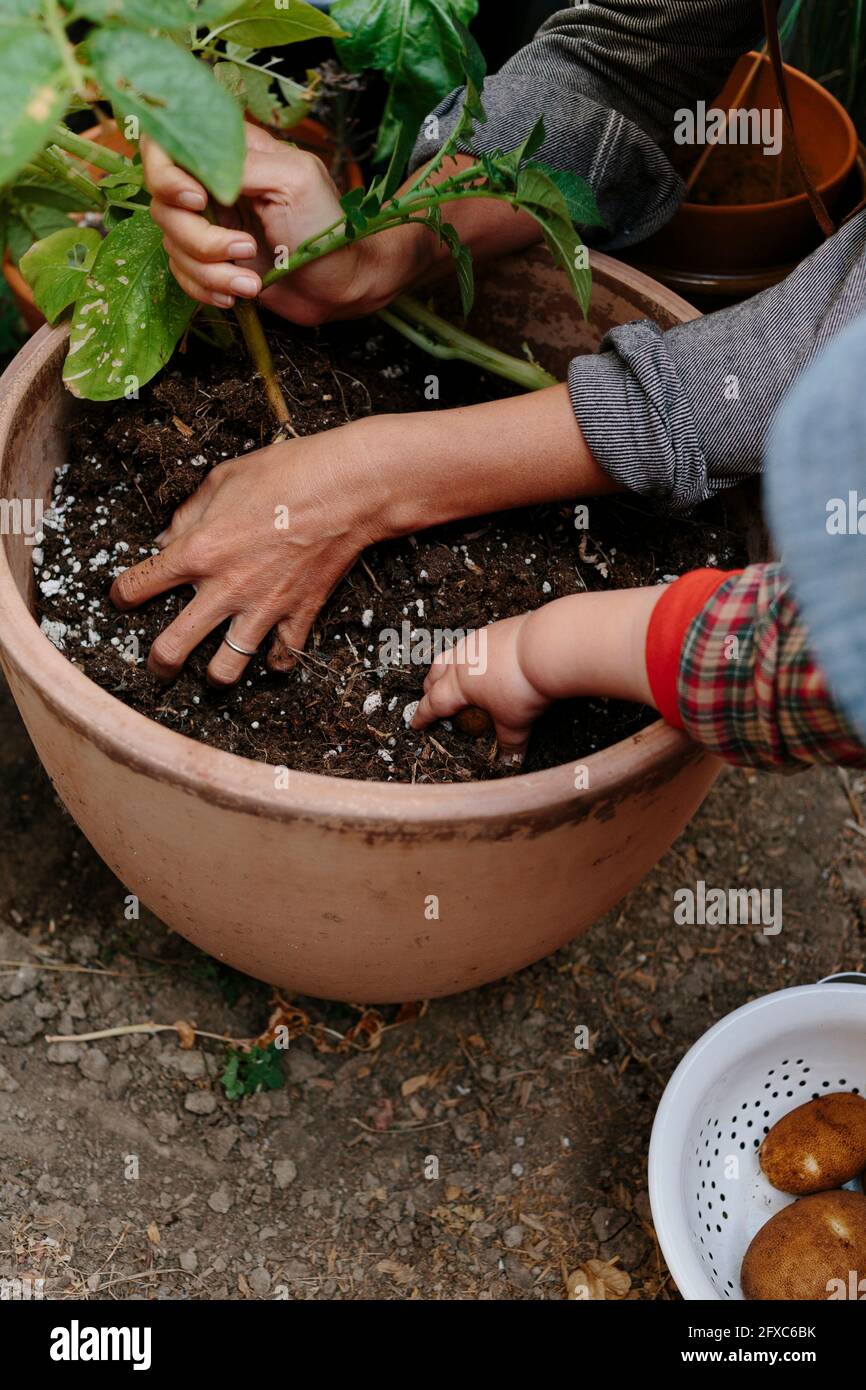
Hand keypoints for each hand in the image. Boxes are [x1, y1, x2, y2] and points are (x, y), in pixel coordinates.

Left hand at [109, 421, 383, 684]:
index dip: (123, 595)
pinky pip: (281, 658)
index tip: (124, 598)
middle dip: (159, 662)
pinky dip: (273, 661)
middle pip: (173, 646)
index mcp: (198, 550)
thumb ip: (188, 513)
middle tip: (159, 664)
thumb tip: (168, 538)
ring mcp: (263, 608)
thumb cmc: (287, 473)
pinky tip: (268, 653)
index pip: (139, 585)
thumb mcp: (224, 478)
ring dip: (215, 674)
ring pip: (225, 669)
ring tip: (214, 669)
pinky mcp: (299, 615)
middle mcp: (225, 588)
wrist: (348, 489)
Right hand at [142, 124, 421, 324]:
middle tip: (243, 249)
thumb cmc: (329, 227)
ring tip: (253, 283)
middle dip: (198, 237)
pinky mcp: (212, 263)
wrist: (345, 285)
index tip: (196, 200)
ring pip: (173, 244)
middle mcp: (212, 187)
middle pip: (164, 203)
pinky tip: (240, 293)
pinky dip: (207, 289)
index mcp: (231, 155)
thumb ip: (243, 166)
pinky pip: (183, 275)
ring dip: (210, 271)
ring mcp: (210, 226)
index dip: (166, 173)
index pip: (166, 144)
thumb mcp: (294, 181)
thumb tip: (196, 173)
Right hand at [411, 588, 664, 763]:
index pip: (434, 703)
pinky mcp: (498, 628)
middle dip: (430, 685)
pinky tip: (485, 657)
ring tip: (452, 672)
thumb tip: (510, 762)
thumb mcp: (515, 721)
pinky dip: (474, 652)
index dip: (423, 715)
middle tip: (429, 695)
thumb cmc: (524, 684)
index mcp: (459, 684)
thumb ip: (510, 742)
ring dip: (449, 664)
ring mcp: (479, 640)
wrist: (546, 646)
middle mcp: (464, 659)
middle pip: (437, 673)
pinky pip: (477, 641)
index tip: (416, 722)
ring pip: (454, 652)